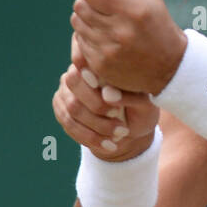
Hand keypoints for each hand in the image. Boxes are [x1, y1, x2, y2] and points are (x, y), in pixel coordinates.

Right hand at [52, 31, 159, 161]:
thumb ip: (128, 94)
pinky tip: (109, 145)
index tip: (116, 104)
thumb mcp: (145, 102)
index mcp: (96, 61)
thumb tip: (107, 94)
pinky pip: (69, 125)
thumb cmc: (140, 108)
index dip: (95, 79)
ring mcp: (65, 91)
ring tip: (121, 134)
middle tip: (118, 116)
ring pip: (72, 108)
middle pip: (73, 83)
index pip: (85, 61)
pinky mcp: (61, 111)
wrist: (130, 130)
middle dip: (97, 105)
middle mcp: (76, 71)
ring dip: (97, 126)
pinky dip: (91, 138)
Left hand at [68, 0, 185, 94]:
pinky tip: (106, 38)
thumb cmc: (157, 22)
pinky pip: (80, 41)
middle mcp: (120, 32)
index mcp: (133, 10)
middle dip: (87, 0)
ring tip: (104, 20)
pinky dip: (89, 36)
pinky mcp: (101, 65)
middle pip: (80, 5)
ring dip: (86, 18)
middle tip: (100, 2)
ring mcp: (108, 51)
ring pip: (77, 22)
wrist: (169, 66)